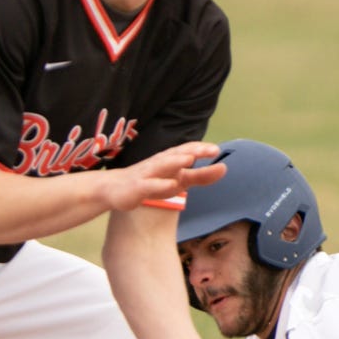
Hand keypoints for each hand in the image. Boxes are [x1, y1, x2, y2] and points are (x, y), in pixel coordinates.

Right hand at [99, 142, 224, 212]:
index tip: (216, 150)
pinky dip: (160, 184)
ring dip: (176, 161)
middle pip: (177, 154)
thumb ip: (201, 176)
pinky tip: (172, 185)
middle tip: (211, 150)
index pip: (187, 150)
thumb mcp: (179, 180)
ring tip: (190, 159)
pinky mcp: (137, 187)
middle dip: (194, 151)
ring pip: (162, 166)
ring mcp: (147, 174)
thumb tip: (224, 168)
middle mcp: (159, 163)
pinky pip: (149, 185)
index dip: (201, 149)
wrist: (114, 189)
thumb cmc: (151, 181)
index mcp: (170, 159)